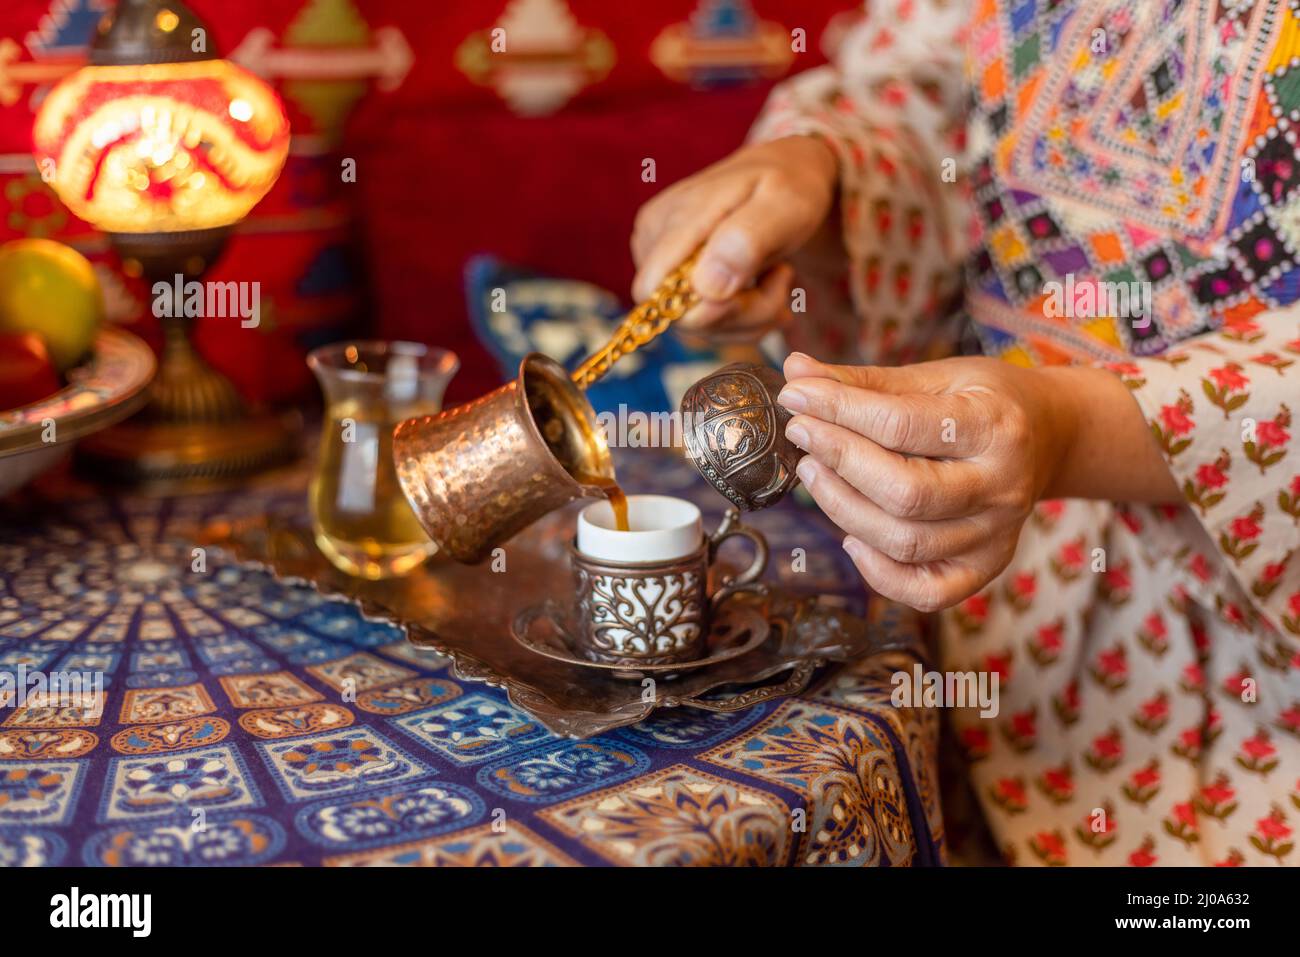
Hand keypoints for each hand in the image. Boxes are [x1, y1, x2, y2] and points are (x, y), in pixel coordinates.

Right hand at [631, 135, 837, 341]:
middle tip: (783, 277)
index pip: (658, 293)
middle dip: (743, 313)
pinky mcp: (668, 275)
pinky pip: (702, 322)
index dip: (711, 311)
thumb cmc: (788, 185)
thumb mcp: (786, 204)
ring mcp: (657, 258)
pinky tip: (761, 285)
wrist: (784, 171)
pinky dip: (740, 316)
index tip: (769, 283)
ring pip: (696, 325)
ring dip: (748, 316)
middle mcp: (653, 238)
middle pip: (681, 316)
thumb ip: (746, 240)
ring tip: (778, 277)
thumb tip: (705, 287)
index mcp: (675, 218)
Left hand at [778, 353, 1076, 611]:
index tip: (795, 397)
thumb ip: (864, 381)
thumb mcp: (936, 376)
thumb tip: (796, 371)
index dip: (838, 411)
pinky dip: (878, 574)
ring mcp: (997, 534)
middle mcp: (1002, 486)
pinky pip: (925, 592)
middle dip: (839, 462)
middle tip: (801, 435)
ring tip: (813, 473)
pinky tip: (850, 537)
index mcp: (995, 425)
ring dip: (843, 510)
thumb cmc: (984, 401)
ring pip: (905, 542)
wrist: (1050, 435)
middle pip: (905, 493)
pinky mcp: (987, 567)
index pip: (902, 424)